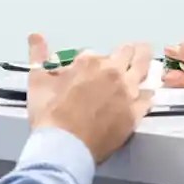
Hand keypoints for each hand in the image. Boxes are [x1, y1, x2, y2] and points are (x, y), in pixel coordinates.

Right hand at [26, 33, 153, 163]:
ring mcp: (127, 92)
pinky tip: (146, 93)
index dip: (92, 62)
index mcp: (90, 63)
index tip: (90, 69)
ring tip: (145, 59)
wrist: (63, 147)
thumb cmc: (49, 116)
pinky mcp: (135, 112)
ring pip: (144, 68)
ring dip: (144, 62)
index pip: (96, 53)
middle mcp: (113, 73)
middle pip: (128, 52)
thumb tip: (36, 36)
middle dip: (127, 52)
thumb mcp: (37, 82)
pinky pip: (148, 97)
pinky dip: (147, 93)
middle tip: (130, 52)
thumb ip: (38, 56)